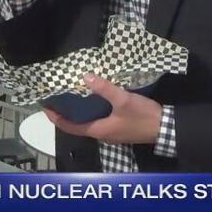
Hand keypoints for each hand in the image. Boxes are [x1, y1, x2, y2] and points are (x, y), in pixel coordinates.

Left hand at [44, 74, 162, 143]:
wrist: (166, 128)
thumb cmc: (142, 116)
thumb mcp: (123, 100)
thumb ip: (104, 88)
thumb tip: (84, 76)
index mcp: (98, 130)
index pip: (69, 127)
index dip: (55, 118)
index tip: (46, 106)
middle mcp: (101, 134)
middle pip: (77, 125)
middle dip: (65, 113)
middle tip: (57, 98)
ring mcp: (111, 133)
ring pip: (89, 123)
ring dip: (78, 112)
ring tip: (72, 96)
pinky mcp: (120, 129)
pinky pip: (99, 120)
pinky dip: (92, 111)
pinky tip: (94, 99)